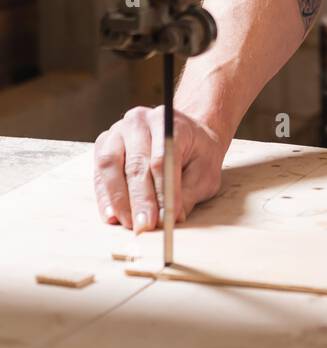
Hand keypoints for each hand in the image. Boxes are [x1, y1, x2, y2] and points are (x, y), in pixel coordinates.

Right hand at [93, 106, 224, 232]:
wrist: (184, 134)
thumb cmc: (195, 152)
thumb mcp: (205, 171)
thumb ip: (189, 193)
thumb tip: (174, 217)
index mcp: (168, 121)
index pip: (161, 158)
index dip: (161, 191)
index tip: (165, 218)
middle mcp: (139, 121)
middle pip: (135, 163)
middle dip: (140, 200)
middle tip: (144, 226)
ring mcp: (118, 131)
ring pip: (110, 165)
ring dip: (118, 199)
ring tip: (128, 224)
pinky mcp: (104, 144)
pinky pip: (99, 172)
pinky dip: (104, 196)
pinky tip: (111, 216)